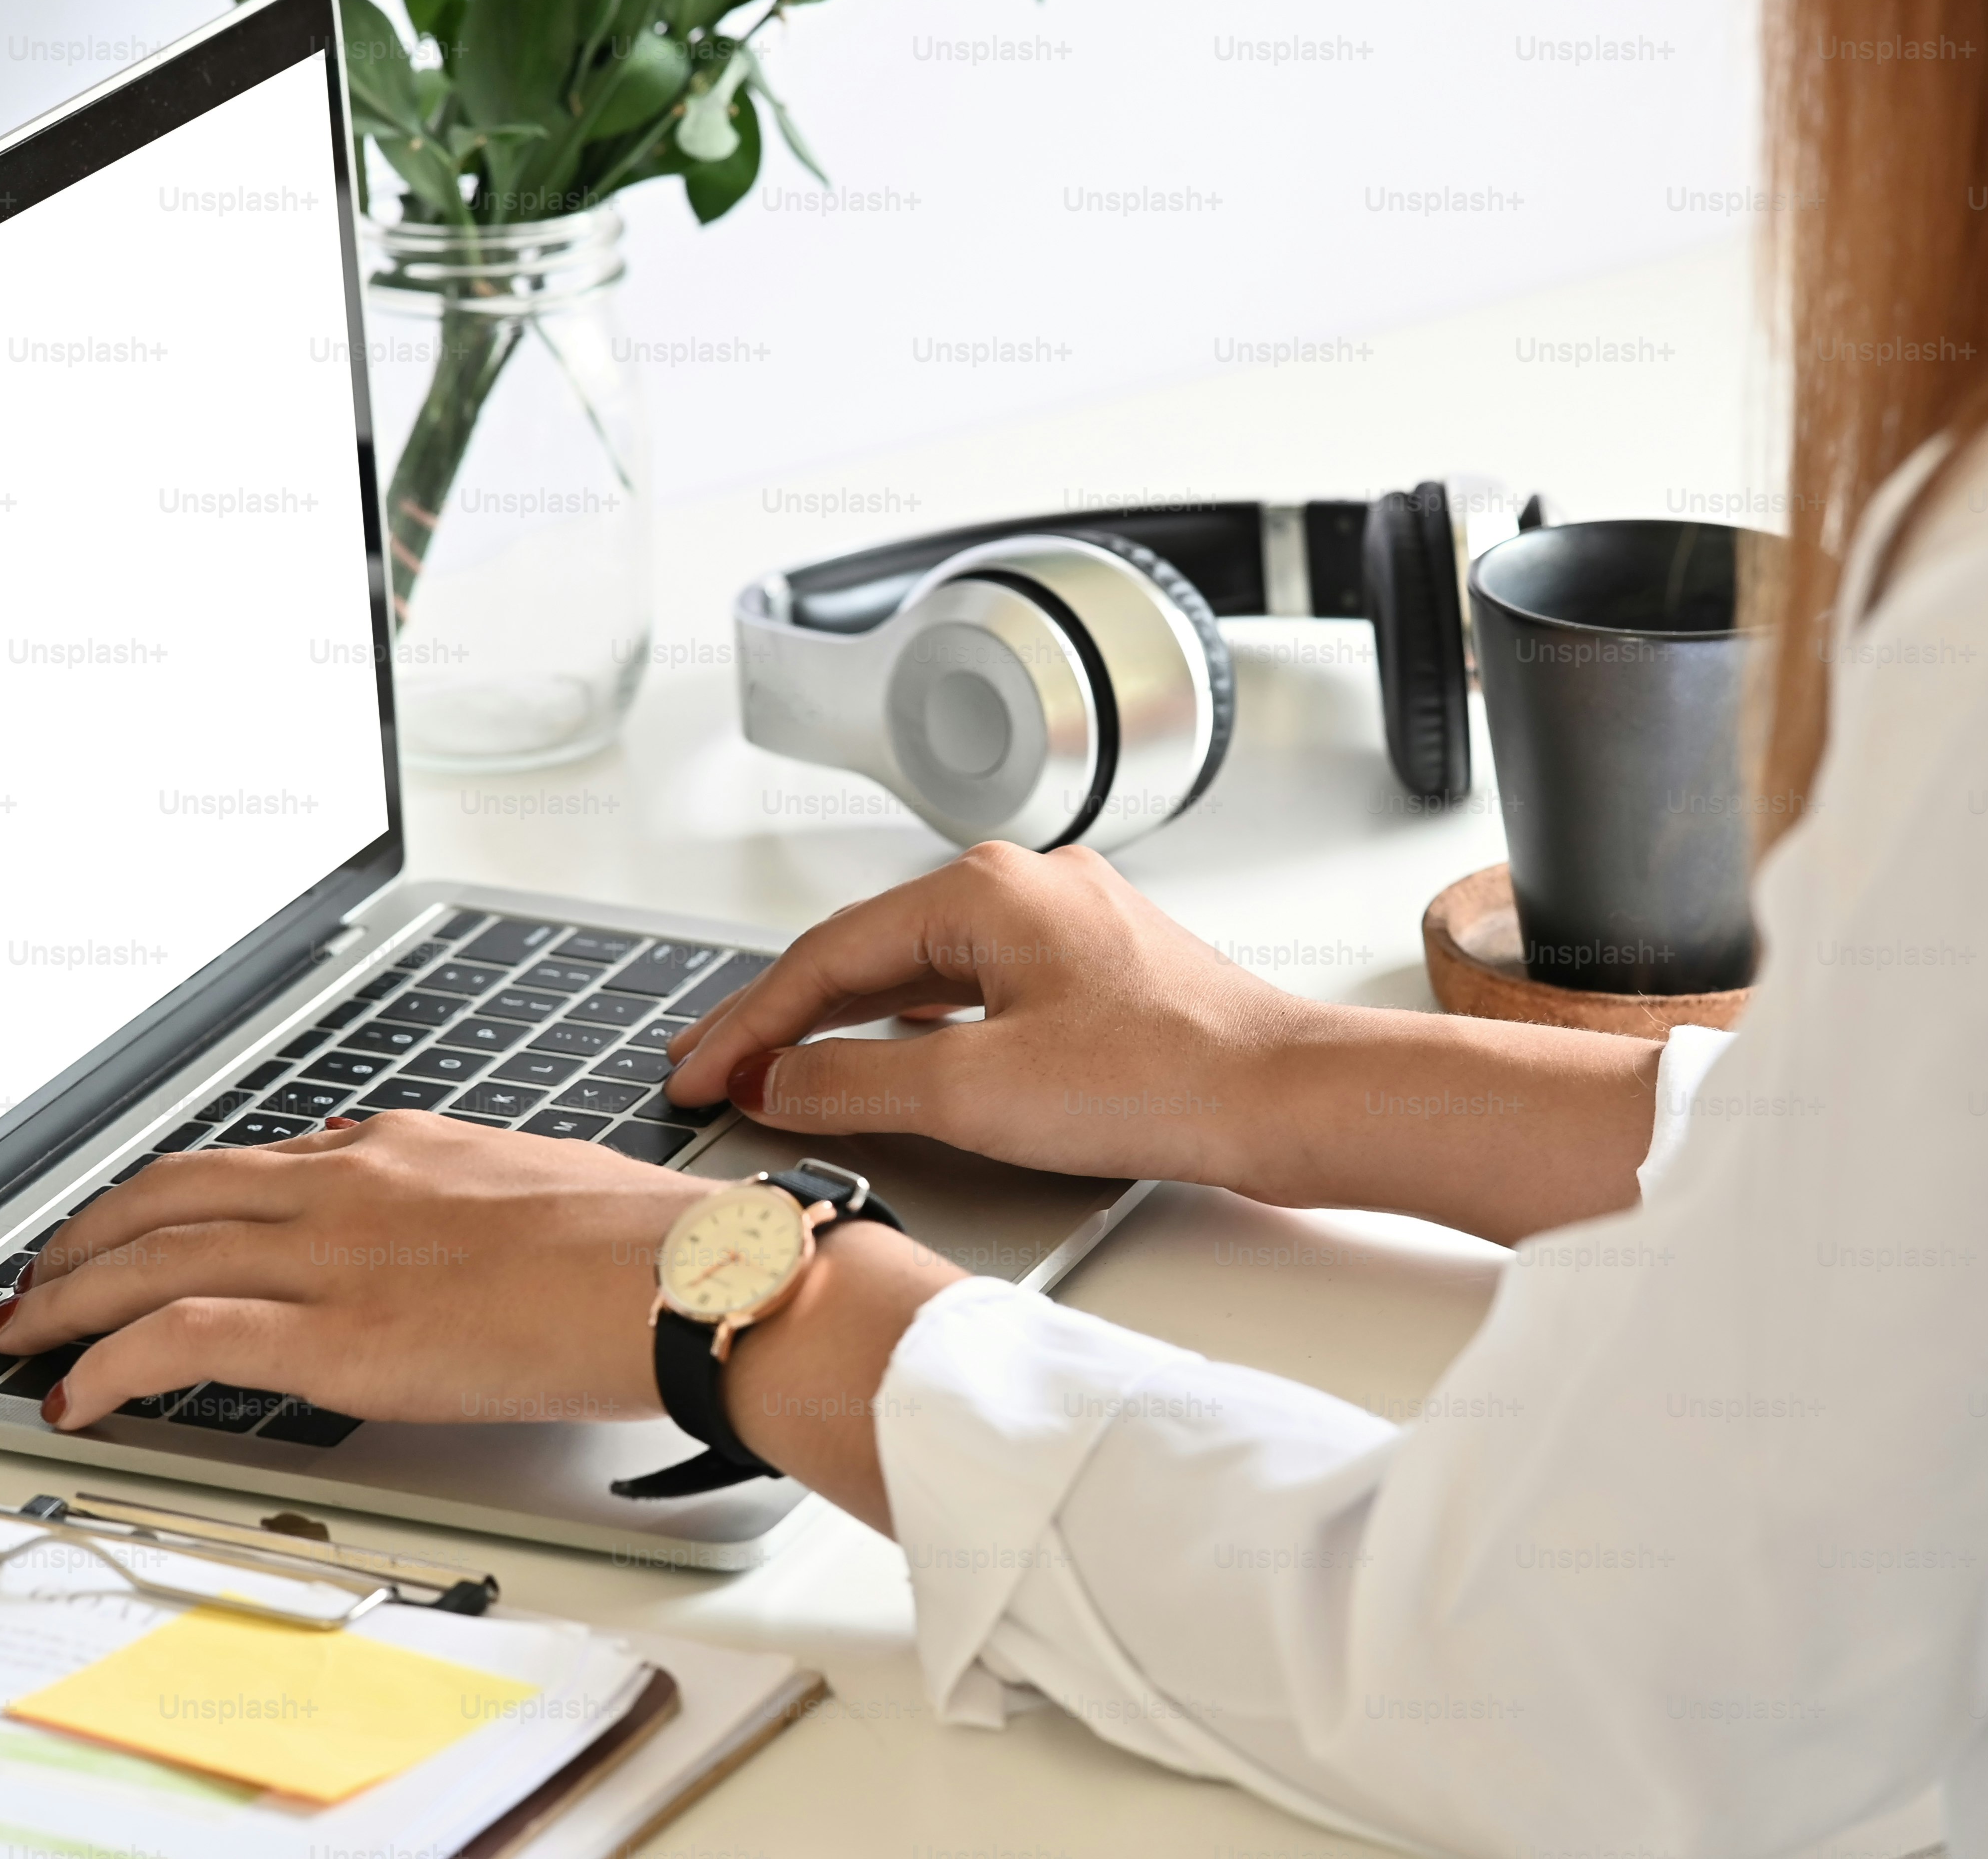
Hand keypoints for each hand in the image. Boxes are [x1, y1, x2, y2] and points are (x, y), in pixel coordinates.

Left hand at [0, 1112, 699, 1430]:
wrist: (676, 1277)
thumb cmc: (645, 1243)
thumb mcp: (542, 1185)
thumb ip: (474, 1197)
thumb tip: (453, 1223)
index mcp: (404, 1149)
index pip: (255, 1163)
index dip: (176, 1199)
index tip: (145, 1226)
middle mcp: (349, 1184)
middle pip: (172, 1196)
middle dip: (89, 1237)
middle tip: (41, 1273)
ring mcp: (333, 1258)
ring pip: (152, 1257)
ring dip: (69, 1298)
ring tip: (22, 1333)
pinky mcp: (330, 1338)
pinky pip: (179, 1340)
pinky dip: (110, 1364)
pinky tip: (78, 1396)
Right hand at [662, 840, 1665, 1237]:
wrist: (1291, 1100)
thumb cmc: (1166, 1080)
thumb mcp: (975, 1092)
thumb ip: (855, 1085)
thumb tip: (778, 1082)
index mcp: (986, 889)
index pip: (827, 956)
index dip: (748, 1025)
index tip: (696, 1071)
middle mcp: (1025, 888)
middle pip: (869, 954)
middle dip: (786, 1020)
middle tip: (715, 1069)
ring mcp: (1065, 929)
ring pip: (923, 974)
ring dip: (849, 1028)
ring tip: (782, 1076)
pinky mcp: (1098, 976)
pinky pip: (976, 994)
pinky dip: (917, 1033)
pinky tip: (893, 1067)